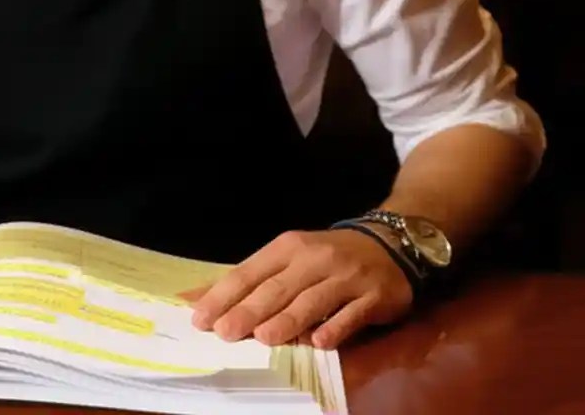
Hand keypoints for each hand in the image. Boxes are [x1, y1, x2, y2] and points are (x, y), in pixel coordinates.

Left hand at [185, 230, 413, 349]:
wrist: (391, 242)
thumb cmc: (326, 257)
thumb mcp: (287, 258)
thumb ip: (248, 279)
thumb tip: (194, 298)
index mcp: (287, 248)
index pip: (249, 273)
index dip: (224, 295)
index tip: (201, 318)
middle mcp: (314, 259)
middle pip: (277, 288)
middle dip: (249, 310)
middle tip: (225, 331)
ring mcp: (346, 277)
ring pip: (312, 301)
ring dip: (288, 320)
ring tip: (265, 338)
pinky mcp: (374, 295)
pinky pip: (352, 314)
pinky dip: (335, 328)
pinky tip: (319, 342)